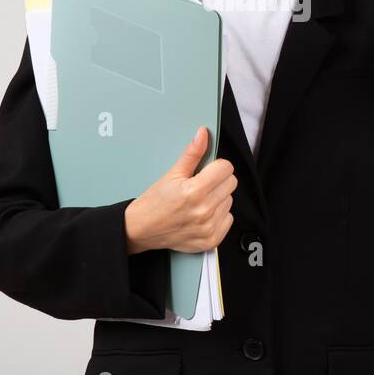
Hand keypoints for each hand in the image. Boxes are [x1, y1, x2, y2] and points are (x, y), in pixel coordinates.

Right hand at [124, 126, 235, 254]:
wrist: (142, 229)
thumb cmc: (155, 202)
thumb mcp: (172, 174)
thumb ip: (192, 153)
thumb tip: (203, 134)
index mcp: (194, 191)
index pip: (226, 168)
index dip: (216, 166)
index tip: (207, 169)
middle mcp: (204, 211)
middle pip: (231, 183)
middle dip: (218, 181)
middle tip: (201, 185)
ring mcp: (208, 227)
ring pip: (229, 201)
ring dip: (217, 198)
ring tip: (198, 201)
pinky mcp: (211, 240)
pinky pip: (228, 219)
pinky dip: (218, 215)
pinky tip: (202, 214)